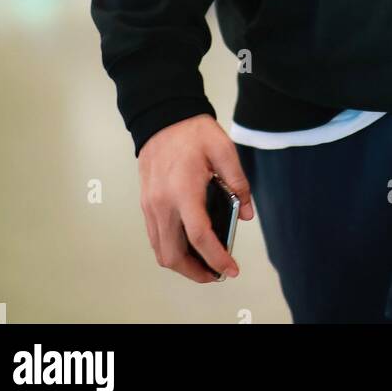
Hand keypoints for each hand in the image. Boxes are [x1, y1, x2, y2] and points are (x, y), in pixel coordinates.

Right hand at [138, 114, 254, 282]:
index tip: (230, 269)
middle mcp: (162, 203)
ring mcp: (150, 206)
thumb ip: (238, 183)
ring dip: (182, 265)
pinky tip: (189, 246)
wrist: (162, 118)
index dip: (216, 258)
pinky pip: (155, 238)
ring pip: (161, 251)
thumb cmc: (191, 132)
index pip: (199, 236)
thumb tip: (245, 213)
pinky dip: (171, 250)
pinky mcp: (146, 204)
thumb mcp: (223, 150)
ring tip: (204, 264)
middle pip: (173, 255)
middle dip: (196, 272)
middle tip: (217, 273)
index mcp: (183, 190)